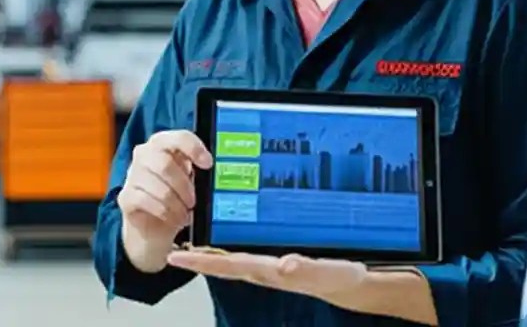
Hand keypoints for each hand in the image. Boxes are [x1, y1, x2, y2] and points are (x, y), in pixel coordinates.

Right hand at [118, 129, 212, 271]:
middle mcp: (144, 154)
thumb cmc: (174, 198)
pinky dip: (164, 213)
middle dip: (184, 187)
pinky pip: (145, 202)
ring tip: (184, 214)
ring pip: (157, 187)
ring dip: (176, 204)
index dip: (194, 148)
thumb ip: (196, 171)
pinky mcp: (125, 197)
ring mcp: (132, 175)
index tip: (208, 163)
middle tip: (193, 201)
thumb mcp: (188, 181)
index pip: (178, 137)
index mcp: (163, 144)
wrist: (152, 227)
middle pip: (165, 164)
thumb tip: (214, 172)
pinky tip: (173, 219)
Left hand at [166, 250, 368, 304]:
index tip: (177, 257)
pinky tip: (225, 242)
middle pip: (223, 265)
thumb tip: (282, 264)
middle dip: (197, 259)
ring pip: (233, 260)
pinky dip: (231, 249)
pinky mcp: (277, 263)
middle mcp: (265, 270)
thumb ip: (305, 268)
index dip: (202, 261)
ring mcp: (270, 268)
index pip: (228, 265)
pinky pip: (246, 255)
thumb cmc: (340, 278)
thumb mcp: (327, 271)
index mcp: (271, 270)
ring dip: (211, 255)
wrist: (354, 285)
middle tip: (172, 252)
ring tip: (190, 246)